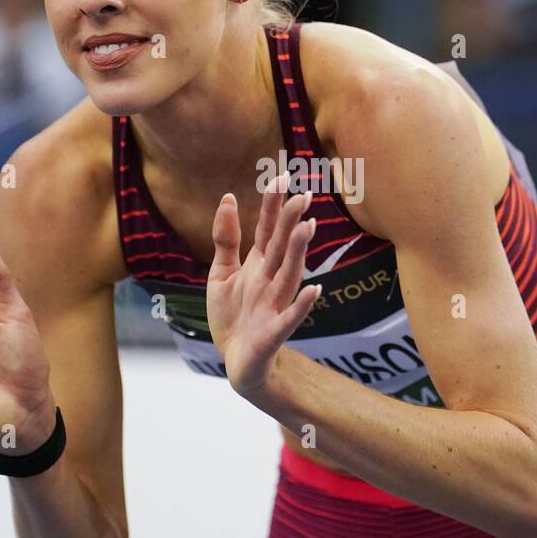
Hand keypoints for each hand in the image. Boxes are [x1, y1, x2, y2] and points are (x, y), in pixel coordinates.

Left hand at [207, 172, 320, 396]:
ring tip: (307, 228)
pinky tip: (315, 290)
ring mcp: (275, 305)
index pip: (267, 230)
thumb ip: (226, 239)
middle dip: (291, 223)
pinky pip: (290, 317)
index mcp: (259, 264)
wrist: (235, 360)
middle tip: (303, 196)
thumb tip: (227, 197)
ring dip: (299, 253)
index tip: (280, 177)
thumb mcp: (221, 273)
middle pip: (282, 248)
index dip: (272, 206)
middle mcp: (271, 280)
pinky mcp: (274, 332)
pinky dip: (302, 305)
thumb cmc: (232, 316)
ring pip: (290, 275)